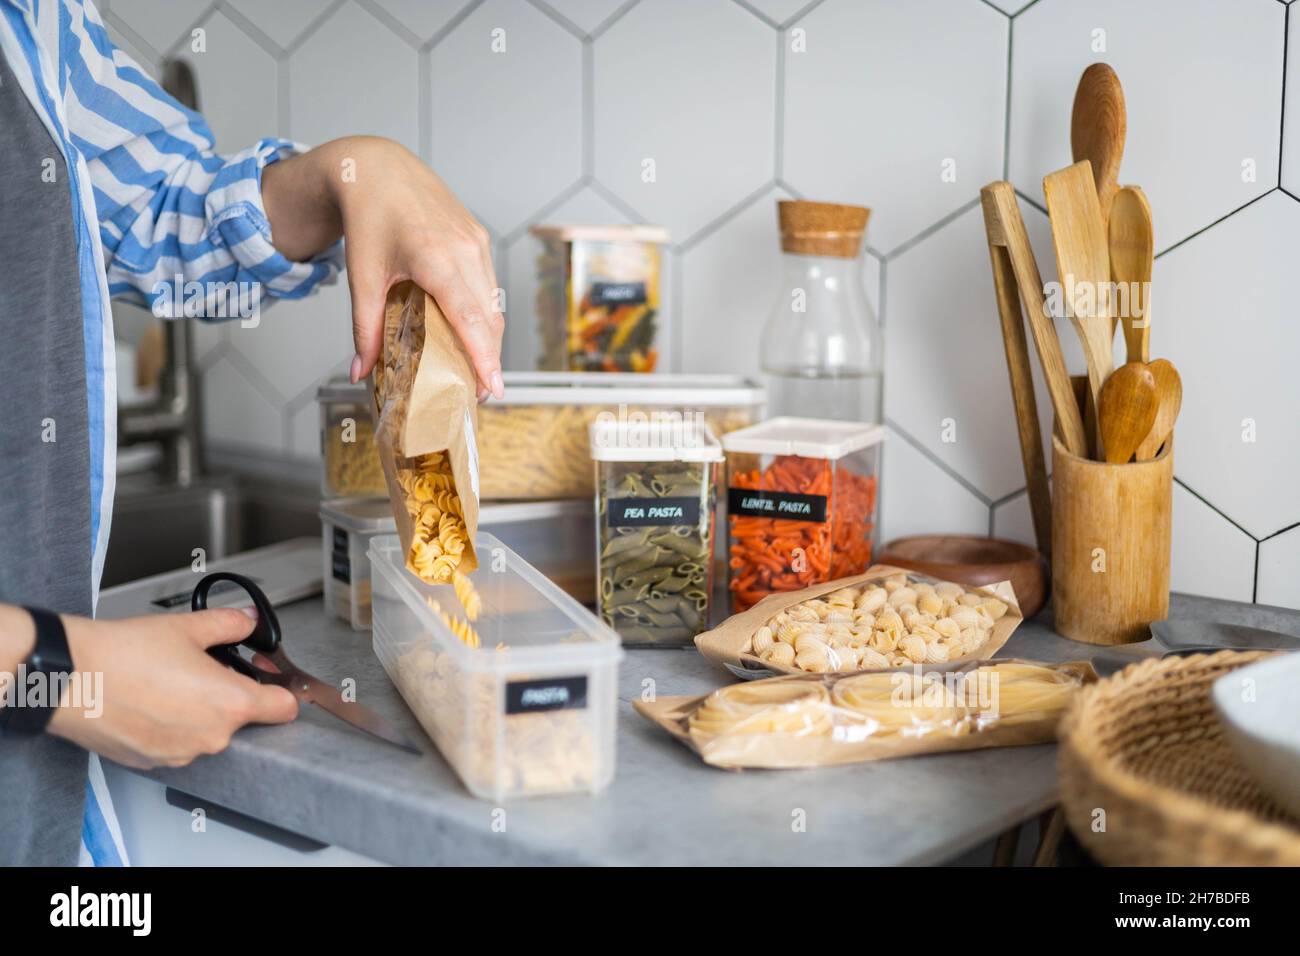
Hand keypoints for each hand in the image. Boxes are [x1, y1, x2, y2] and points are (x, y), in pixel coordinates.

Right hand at [46, 609, 298, 768]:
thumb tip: (246, 622)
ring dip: (197, 711)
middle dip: (229, 695)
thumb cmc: (123, 655)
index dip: (282, 690)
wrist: (70, 678)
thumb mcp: (188, 627)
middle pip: (242, 718)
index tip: (272, 681)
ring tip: (169, 683)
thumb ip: (229, 624)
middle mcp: (211, 737)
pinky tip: (150, 702)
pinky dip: (171, 726)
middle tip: (203, 670)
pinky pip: (177, 743)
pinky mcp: (153, 762)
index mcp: (230, 704)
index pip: (285, 708)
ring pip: (207, 731)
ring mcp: (182, 754)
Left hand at [262, 136, 503, 400]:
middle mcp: (465, 249)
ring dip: (489, 338)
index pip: (471, 319)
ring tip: (477, 368)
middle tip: (480, 392)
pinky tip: (471, 331)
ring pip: (494, 303)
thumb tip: (361, 372)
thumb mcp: (363, 276)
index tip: (492, 388)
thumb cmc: (368, 215)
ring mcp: (476, 242)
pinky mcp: (478, 237)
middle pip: (489, 318)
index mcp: (436, 258)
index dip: (484, 358)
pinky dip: (485, 313)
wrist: (376, 166)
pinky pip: (489, 285)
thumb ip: (364, 328)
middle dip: (489, 358)